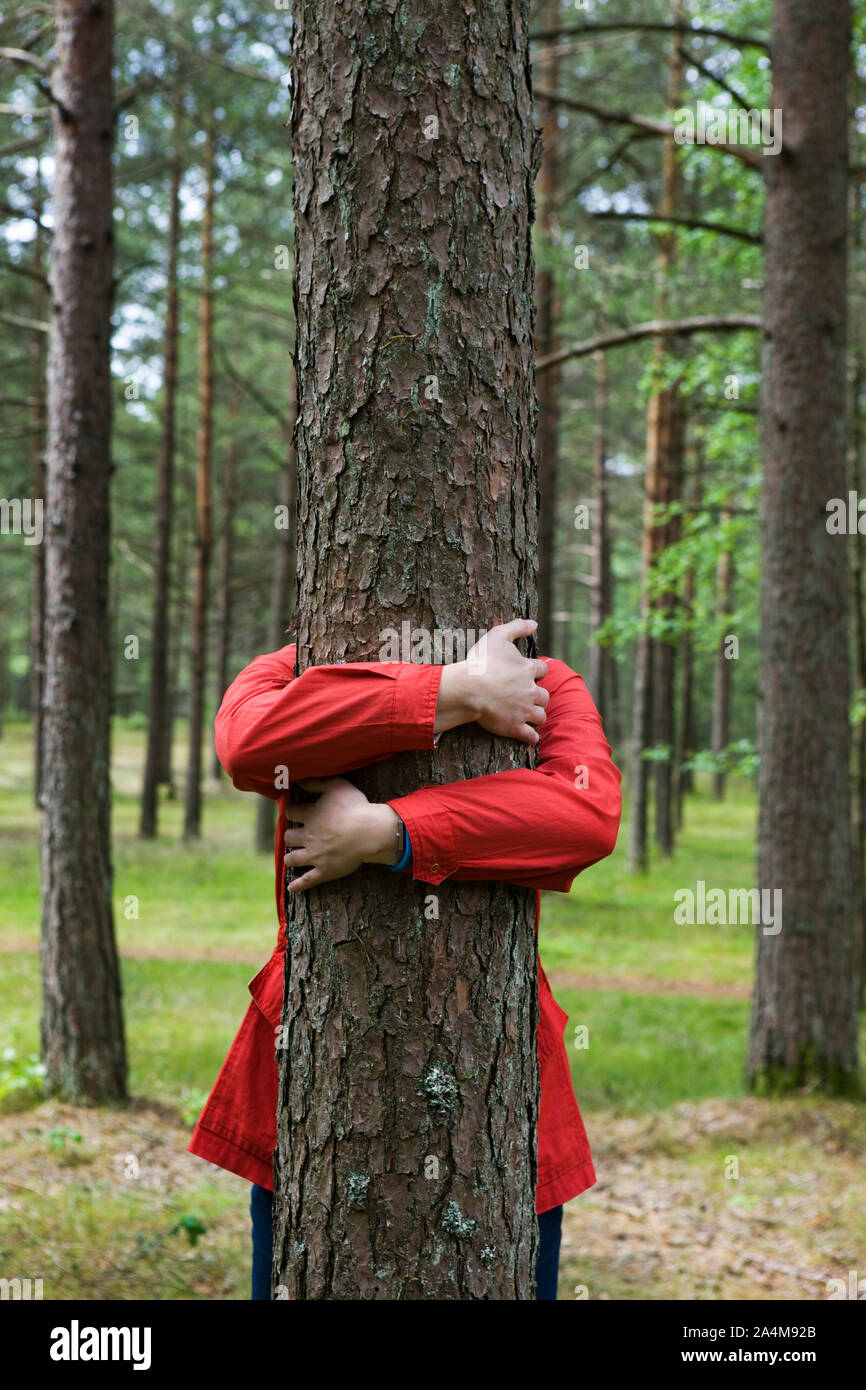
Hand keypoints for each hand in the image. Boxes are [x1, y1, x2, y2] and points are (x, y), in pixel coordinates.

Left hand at [283, 777, 401, 891]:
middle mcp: (308, 836)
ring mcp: (315, 856)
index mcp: (310, 816)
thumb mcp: (336, 786)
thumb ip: (317, 783)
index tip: (294, 811)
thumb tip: (300, 782)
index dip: (292, 811)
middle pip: (289, 837)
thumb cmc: (355, 807)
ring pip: (293, 859)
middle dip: (290, 836)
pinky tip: (291, 888)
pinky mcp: (325, 870)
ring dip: (291, 858)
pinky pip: (308, 880)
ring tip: (291, 858)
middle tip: (294, 836)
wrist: (368, 832)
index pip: (291, 813)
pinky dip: (298, 885)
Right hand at [435, 618, 547, 745]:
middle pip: (544, 696)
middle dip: (538, 696)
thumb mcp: (498, 636)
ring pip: (540, 716)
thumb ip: (517, 627)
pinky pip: (530, 736)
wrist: (468, 689)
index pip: (542, 670)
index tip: (529, 674)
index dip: (536, 671)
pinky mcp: (514, 727)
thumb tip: (534, 623)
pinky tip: (530, 737)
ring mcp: (524, 710)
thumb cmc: (481, 662)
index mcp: (528, 669)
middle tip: (528, 697)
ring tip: (529, 715)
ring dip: (536, 715)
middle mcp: (530, 691)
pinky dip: (531, 737)